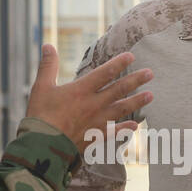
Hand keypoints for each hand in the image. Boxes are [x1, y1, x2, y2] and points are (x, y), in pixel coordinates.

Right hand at [25, 44, 153, 151]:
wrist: (43, 145)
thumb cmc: (40, 115)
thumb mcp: (41, 86)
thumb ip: (48, 65)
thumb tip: (48, 45)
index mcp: (81, 90)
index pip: (104, 72)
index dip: (119, 63)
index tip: (131, 56)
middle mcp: (93, 104)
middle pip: (119, 89)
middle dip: (135, 80)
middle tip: (150, 73)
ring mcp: (96, 121)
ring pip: (121, 109)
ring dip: (137, 102)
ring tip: (151, 96)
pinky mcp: (95, 137)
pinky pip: (114, 132)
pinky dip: (125, 128)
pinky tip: (135, 126)